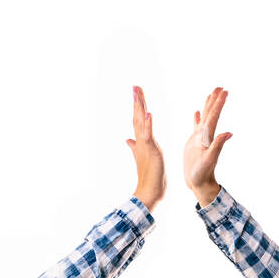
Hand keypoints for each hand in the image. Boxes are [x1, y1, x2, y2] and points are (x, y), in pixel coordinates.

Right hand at [126, 86, 163, 210]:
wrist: (149, 192)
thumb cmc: (149, 176)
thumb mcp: (142, 157)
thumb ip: (134, 146)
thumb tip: (128, 139)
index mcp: (141, 141)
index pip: (138, 119)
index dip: (137, 106)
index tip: (136, 92)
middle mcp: (141, 140)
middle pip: (137, 117)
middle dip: (137, 101)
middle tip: (135, 86)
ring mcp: (145, 145)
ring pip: (141, 122)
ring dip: (140, 107)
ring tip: (137, 92)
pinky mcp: (151, 150)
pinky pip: (148, 135)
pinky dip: (148, 124)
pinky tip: (148, 113)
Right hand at [183, 86, 232, 206]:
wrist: (199, 183)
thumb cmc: (203, 174)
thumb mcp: (209, 160)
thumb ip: (218, 146)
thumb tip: (229, 133)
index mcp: (208, 137)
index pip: (214, 116)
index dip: (218, 104)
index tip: (224, 91)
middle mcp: (205, 136)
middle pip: (211, 114)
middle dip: (215, 100)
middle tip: (220, 87)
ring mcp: (200, 139)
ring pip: (204, 118)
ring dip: (208, 106)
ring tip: (211, 94)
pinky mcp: (194, 143)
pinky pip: (196, 127)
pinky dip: (197, 118)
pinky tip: (197, 112)